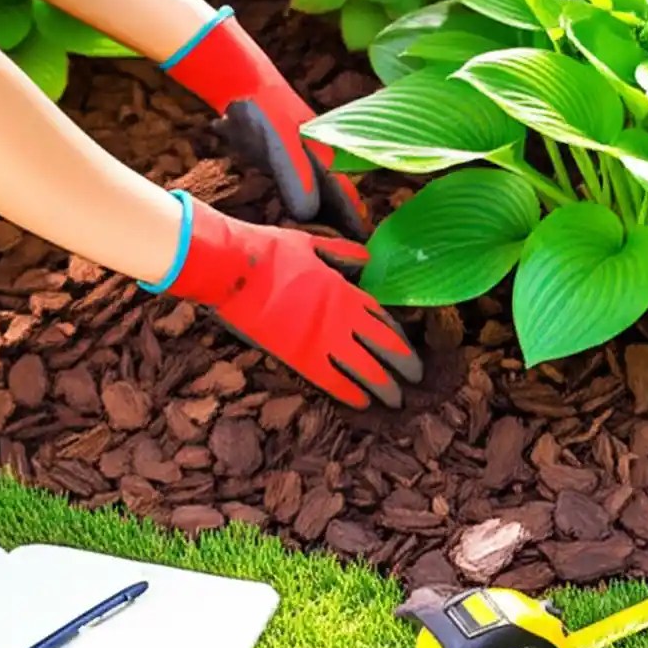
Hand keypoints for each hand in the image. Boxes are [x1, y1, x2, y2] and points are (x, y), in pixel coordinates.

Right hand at [161, 191, 420, 408]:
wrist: (232, 267)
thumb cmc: (269, 252)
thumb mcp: (313, 245)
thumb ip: (344, 254)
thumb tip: (368, 260)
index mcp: (346, 290)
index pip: (383, 319)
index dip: (399, 338)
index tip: (410, 350)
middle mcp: (341, 319)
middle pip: (383, 348)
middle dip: (402, 366)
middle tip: (415, 379)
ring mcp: (322, 341)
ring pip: (364, 370)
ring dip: (383, 386)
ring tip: (396, 400)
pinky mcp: (298, 357)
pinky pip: (332, 381)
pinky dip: (350, 393)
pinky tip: (363, 403)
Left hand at [163, 10, 372, 239]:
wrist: (242, 84)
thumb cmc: (266, 112)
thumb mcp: (281, 145)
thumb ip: (296, 179)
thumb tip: (308, 216)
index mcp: (328, 159)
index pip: (348, 200)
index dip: (355, 225)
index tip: (364, 250)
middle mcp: (321, 163)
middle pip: (337, 203)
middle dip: (341, 228)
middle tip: (344, 260)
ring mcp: (304, 163)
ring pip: (319, 200)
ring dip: (322, 222)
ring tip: (325, 248)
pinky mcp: (284, 164)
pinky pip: (300, 193)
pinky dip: (303, 211)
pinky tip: (298, 225)